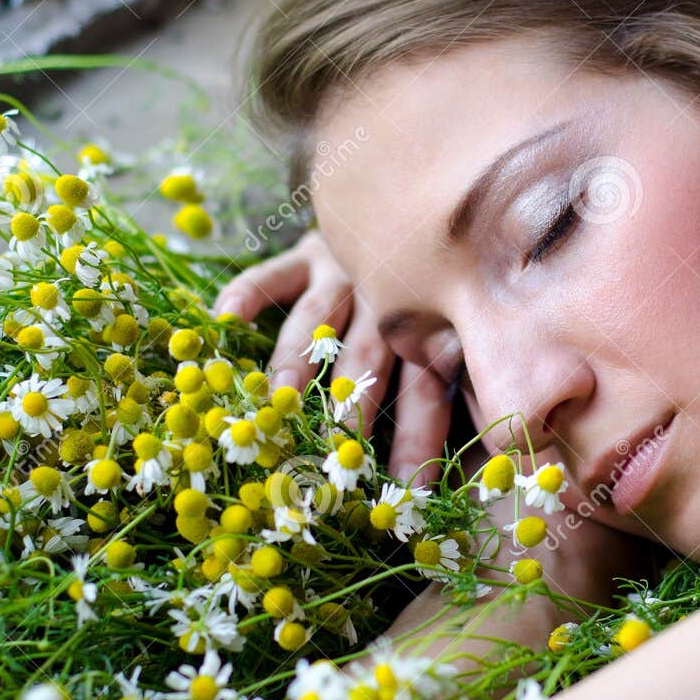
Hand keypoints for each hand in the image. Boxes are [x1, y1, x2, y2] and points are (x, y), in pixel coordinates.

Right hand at [213, 230, 451, 482]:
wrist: (405, 212)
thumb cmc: (426, 300)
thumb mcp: (451, 334)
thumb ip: (455, 384)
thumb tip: (474, 461)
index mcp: (429, 328)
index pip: (427, 387)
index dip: (420, 438)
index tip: (411, 486)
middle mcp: (388, 299)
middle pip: (372, 358)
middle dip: (357, 405)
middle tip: (341, 449)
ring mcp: (346, 273)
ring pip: (321, 317)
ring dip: (301, 353)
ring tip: (282, 391)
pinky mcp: (308, 252)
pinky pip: (274, 272)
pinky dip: (248, 293)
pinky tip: (224, 317)